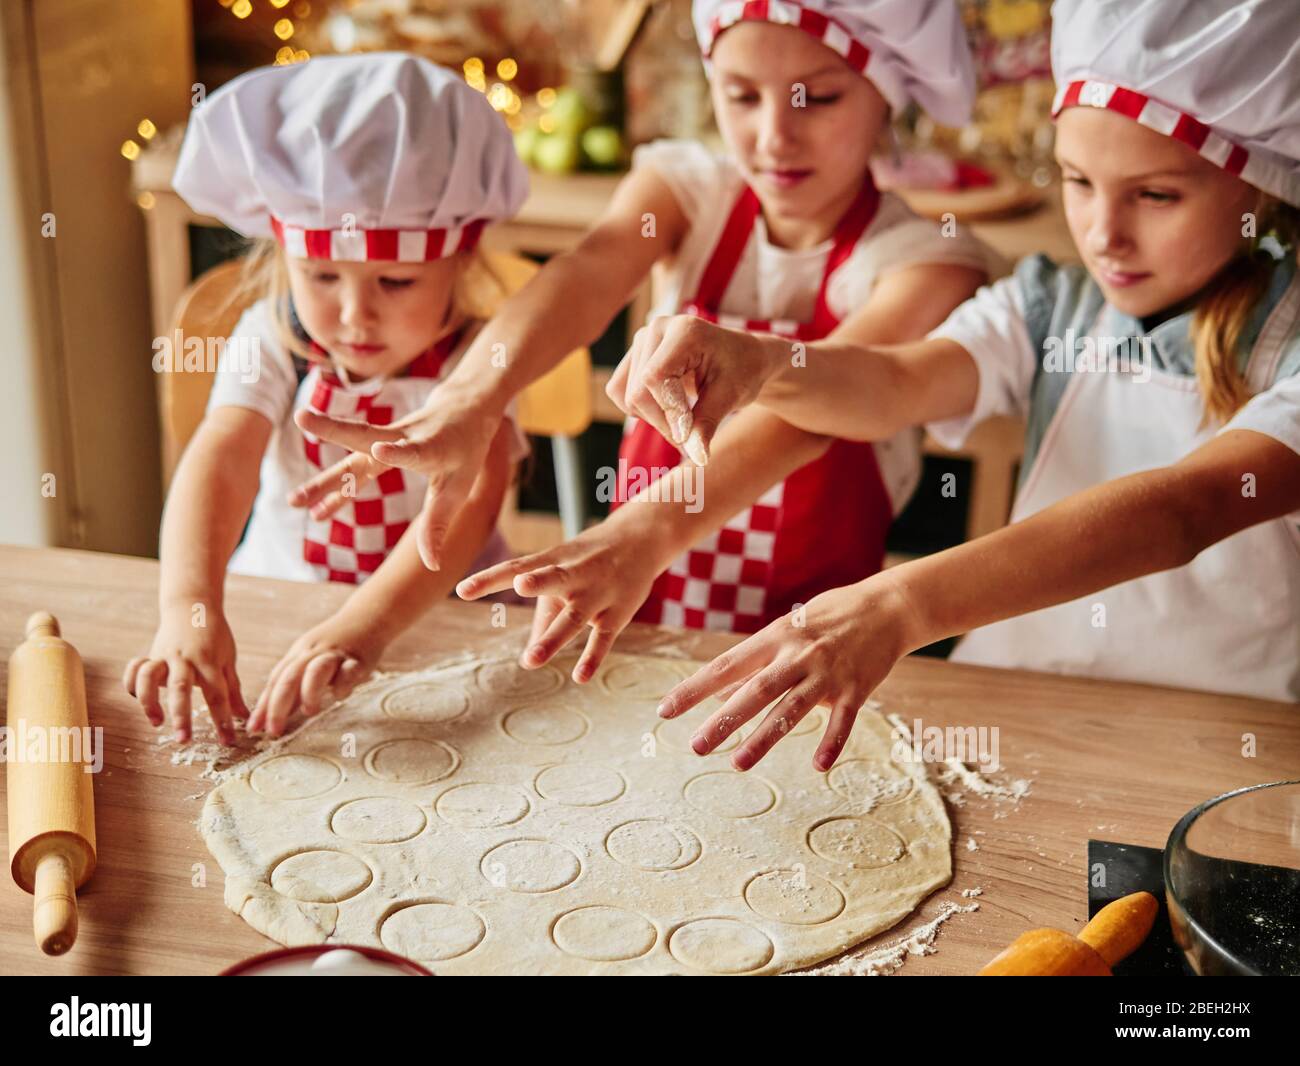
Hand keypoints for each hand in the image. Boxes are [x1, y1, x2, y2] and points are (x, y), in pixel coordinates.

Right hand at [123, 603, 248, 744]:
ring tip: (156, 722)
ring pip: (149, 676)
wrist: (192, 605)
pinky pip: (134, 668)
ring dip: (149, 700)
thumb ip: (233, 690)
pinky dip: (130, 683)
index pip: (218, 695)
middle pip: (181, 687)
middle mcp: (185, 660)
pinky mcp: (150, 654)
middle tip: (184, 740)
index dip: (222, 719)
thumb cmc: (214, 635)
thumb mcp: (228, 660)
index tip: (227, 741)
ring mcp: (164, 656)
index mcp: (209, 662)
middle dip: (181, 715)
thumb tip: (246, 717)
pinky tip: (135, 699)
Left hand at [246, 613, 386, 737]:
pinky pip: (348, 672)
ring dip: (308, 693)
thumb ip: (295, 687)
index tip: (253, 729)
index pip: (275, 681)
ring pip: (315, 671)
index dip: (263, 706)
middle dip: (277, 707)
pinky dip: (343, 685)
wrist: (368, 617)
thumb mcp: (311, 660)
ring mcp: (335, 655)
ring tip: (309, 711)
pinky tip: (339, 696)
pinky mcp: (358, 659)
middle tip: (273, 731)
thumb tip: (275, 716)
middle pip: (289, 678)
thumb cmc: (336, 644)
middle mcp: (312, 653)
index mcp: (298, 654)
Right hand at [287, 396, 501, 571]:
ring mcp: (387, 438)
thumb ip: (438, 524)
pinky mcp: (378, 443)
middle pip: (365, 436)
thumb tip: (432, 566)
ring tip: (294, 501)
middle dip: (333, 429)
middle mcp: (404, 438)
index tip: (380, 449)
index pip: (413, 451)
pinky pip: (355, 467)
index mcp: (432, 447)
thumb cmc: (464, 450)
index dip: (398, 452)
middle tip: (301, 417)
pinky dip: (339, 488)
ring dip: (325, 477)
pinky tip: (318, 510)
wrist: (462, 410)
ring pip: (352, 456)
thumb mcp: (459, 488)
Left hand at [457, 518, 671, 682]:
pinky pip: (604, 637)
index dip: (490, 579)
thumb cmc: (591, 560)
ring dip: (554, 637)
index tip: (462, 590)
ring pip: (575, 616)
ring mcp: (597, 594)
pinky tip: (579, 677)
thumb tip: (527, 655)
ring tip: (531, 660)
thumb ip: (545, 614)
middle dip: (537, 583)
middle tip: (519, 587)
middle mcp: (574, 574)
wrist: (642, 539)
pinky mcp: (618, 613)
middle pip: (553, 578)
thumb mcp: (563, 575)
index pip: (517, 568)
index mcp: (552, 560)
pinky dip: (592, 657)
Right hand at [605, 315, 784, 465]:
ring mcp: (643, 340)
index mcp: (684, 331)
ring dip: (652, 417)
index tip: (688, 437)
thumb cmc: (742, 372)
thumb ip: (707, 425)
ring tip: (684, 419)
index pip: (654, 378)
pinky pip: (620, 391)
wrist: (743, 358)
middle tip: (692, 436)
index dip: (667, 413)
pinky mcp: (635, 354)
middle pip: (637, 391)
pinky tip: (669, 408)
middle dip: (663, 422)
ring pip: (626, 394)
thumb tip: (697, 458)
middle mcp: (657, 329)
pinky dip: (641, 409)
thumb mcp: (730, 398)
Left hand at [654, 575, 924, 772]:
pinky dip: (831, 743)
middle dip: (723, 720)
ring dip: (764, 738)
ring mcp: (827, 672)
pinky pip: (842, 720)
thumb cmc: (828, 618)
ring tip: (738, 763)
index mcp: (774, 638)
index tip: (666, 711)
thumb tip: (722, 693)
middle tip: (696, 746)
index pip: (726, 666)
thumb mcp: (787, 630)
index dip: (694, 689)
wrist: (886, 607)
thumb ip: (758, 662)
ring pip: (791, 709)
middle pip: (754, 691)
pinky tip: (819, 766)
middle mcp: (797, 655)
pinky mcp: (856, 688)